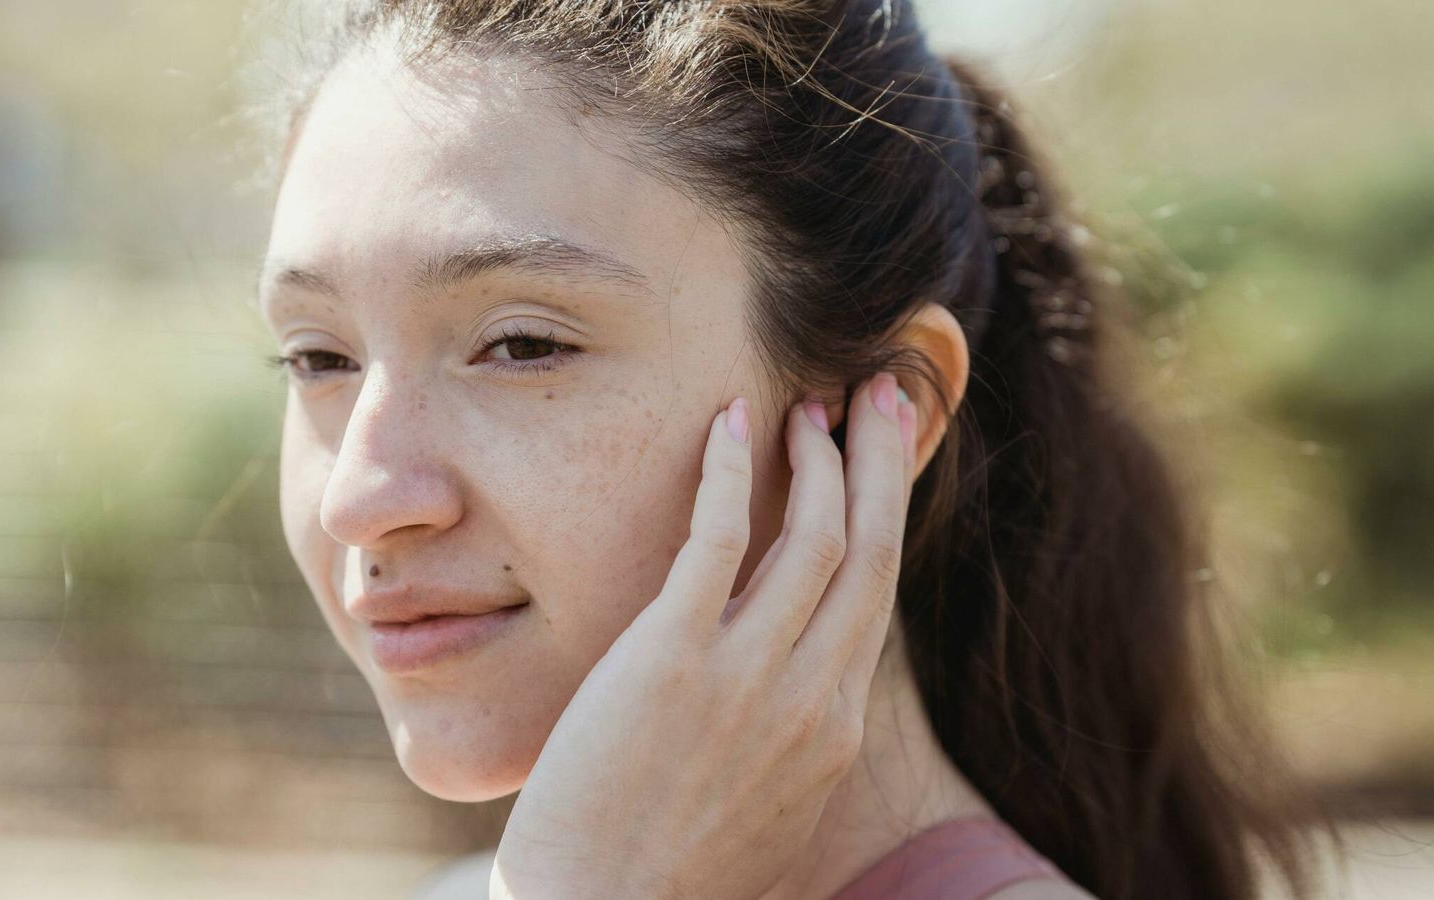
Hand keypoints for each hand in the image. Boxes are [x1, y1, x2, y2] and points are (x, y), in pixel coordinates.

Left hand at [490, 372, 918, 899]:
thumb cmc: (665, 878)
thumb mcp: (765, 816)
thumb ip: (792, 750)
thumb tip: (795, 709)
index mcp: (835, 733)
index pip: (875, 600)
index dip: (882, 518)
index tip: (877, 465)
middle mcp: (812, 697)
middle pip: (871, 551)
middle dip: (881, 462)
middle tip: (879, 393)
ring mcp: (747, 676)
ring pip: (817, 536)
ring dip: (819, 457)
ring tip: (808, 406)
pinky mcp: (672, 659)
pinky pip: (721, 539)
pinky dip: (733, 471)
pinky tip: (731, 423)